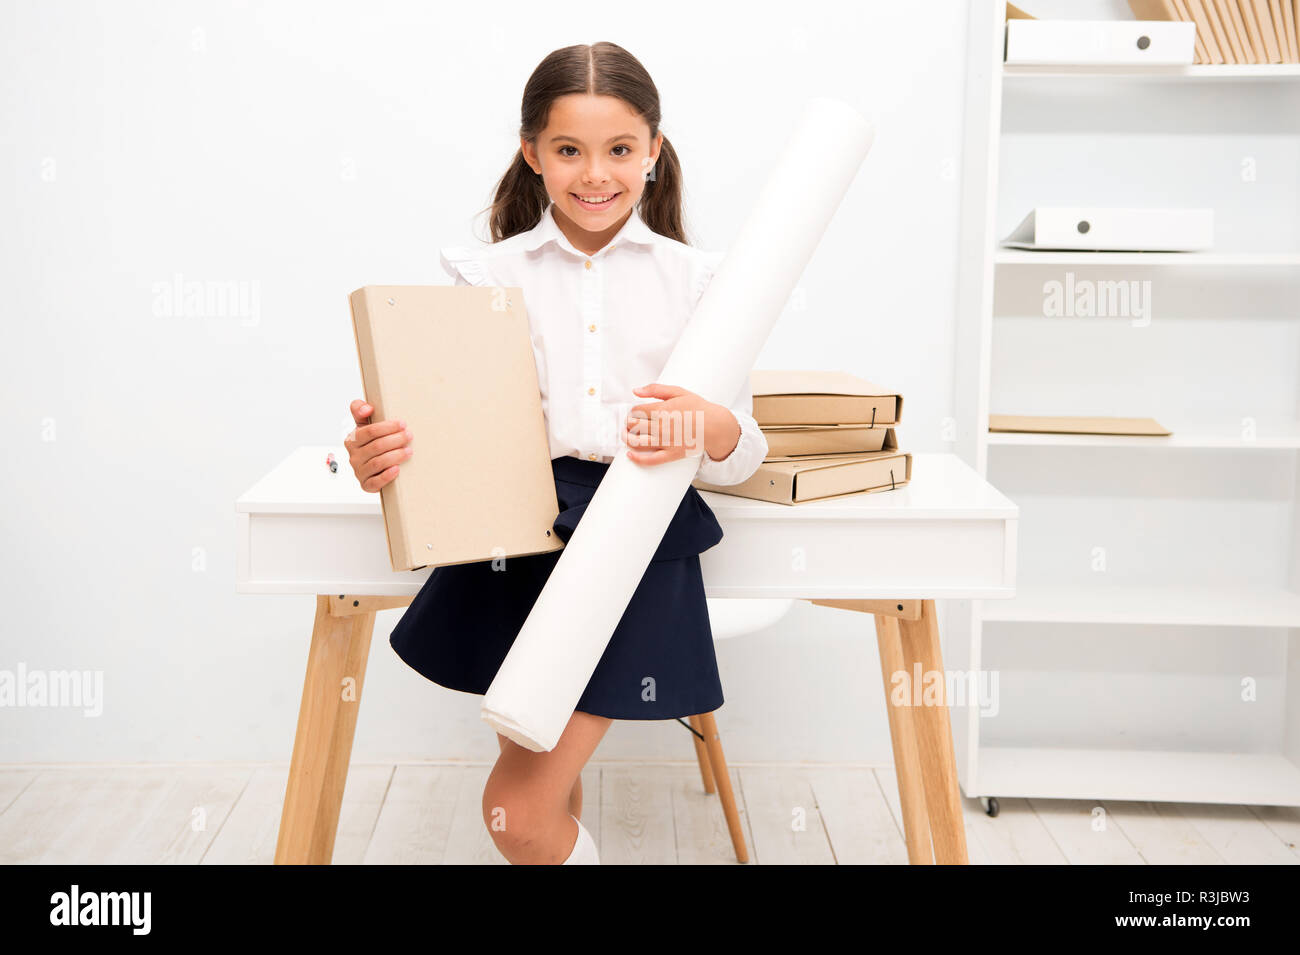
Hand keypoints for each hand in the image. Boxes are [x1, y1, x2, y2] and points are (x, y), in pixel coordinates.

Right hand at [344, 399, 412, 491]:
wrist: (375, 467)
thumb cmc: (373, 443)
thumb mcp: (365, 425)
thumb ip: (360, 410)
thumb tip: (367, 408)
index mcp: (352, 440)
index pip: (368, 432)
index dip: (387, 427)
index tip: (402, 424)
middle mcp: (353, 456)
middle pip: (376, 446)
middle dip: (395, 440)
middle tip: (409, 436)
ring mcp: (359, 472)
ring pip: (378, 463)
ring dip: (395, 456)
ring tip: (409, 451)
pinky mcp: (366, 485)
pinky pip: (375, 482)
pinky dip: (387, 476)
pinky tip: (397, 469)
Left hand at [624, 383, 738, 465]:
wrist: (715, 426)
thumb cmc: (698, 408)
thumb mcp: (678, 392)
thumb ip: (655, 389)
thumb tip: (635, 391)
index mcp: (662, 410)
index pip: (636, 411)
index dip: (632, 412)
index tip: (635, 413)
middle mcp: (661, 426)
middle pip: (633, 426)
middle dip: (628, 424)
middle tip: (630, 424)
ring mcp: (666, 441)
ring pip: (637, 442)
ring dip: (627, 439)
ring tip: (626, 436)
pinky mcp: (671, 454)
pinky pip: (651, 460)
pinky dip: (637, 458)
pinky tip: (630, 455)